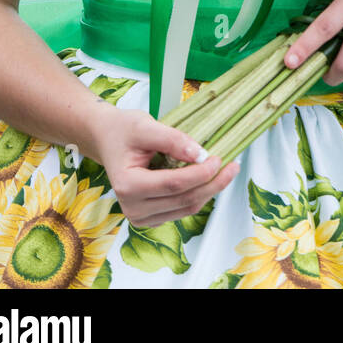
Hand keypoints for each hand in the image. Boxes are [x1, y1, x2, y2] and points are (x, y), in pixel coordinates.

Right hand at [89, 104, 238, 227]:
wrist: (108, 139)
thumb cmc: (124, 130)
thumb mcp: (146, 126)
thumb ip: (173, 139)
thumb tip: (200, 154)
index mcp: (128, 185)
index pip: (173, 184)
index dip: (200, 173)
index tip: (219, 158)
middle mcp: (133, 207)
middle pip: (183, 200)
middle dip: (212, 184)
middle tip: (233, 166)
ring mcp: (141, 216)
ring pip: (186, 208)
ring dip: (209, 191)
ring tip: (227, 171)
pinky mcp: (151, 217)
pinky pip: (181, 209)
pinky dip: (198, 195)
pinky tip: (209, 179)